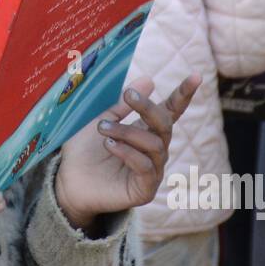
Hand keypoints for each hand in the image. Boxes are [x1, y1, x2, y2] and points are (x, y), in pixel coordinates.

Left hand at [55, 75, 200, 232]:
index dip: (183, 94)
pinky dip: (128, 153)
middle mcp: (154, 150)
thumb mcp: (101, 121)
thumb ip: (122, 105)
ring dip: (127, 132)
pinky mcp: (145, 190)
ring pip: (153, 144)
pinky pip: (145, 167)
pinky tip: (110, 145)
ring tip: (102, 129)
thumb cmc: (85, 151)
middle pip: (165, 124)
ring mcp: (153, 171)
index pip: (170, 111)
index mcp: (146, 131)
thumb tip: (149, 79)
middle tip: (128, 95)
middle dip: (147, 107)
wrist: (68, 182)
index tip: (196, 75)